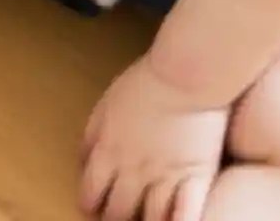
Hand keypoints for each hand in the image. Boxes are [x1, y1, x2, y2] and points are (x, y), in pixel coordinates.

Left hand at [80, 56, 228, 220]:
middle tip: (123, 216)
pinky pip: (186, 216)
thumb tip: (83, 158)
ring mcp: (164, 177)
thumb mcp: (107, 104)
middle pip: (117, 213)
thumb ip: (93, 134)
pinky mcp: (196, 176)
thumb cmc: (148, 81)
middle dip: (117, 218)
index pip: (89, 195)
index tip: (95, 209)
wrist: (187, 73)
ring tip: (150, 220)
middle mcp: (132, 171)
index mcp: (108, 152)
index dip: (91, 205)